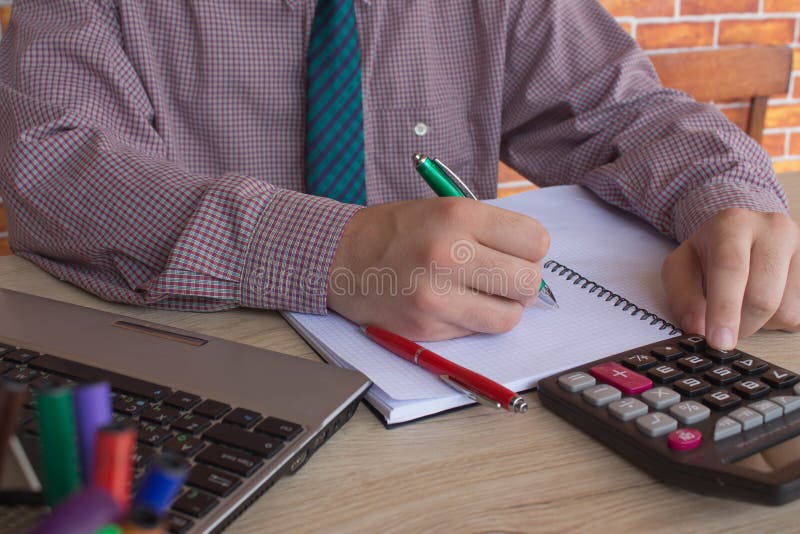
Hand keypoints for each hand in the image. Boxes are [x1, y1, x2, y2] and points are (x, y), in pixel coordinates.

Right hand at [327, 197, 549, 340]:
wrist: (341, 258)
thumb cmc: (395, 231)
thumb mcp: (443, 209)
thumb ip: (488, 230)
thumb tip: (533, 260)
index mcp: (458, 216)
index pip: (535, 241)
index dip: (531, 250)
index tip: (518, 253)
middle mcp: (450, 255)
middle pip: (529, 281)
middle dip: (524, 283)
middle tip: (506, 279)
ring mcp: (438, 296)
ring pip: (510, 316)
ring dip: (504, 308)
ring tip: (484, 296)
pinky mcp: (428, 327)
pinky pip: (478, 331)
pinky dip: (476, 322)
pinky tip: (456, 305)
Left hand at [662, 209, 799, 349]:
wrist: (742, 235)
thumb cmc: (708, 254)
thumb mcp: (680, 268)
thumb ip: (683, 297)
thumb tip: (697, 328)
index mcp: (732, 224)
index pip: (731, 267)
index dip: (724, 308)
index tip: (719, 341)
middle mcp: (773, 229)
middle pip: (762, 296)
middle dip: (740, 326)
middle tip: (724, 333)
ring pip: (785, 310)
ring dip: (761, 324)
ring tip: (744, 305)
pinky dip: (779, 321)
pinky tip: (765, 303)